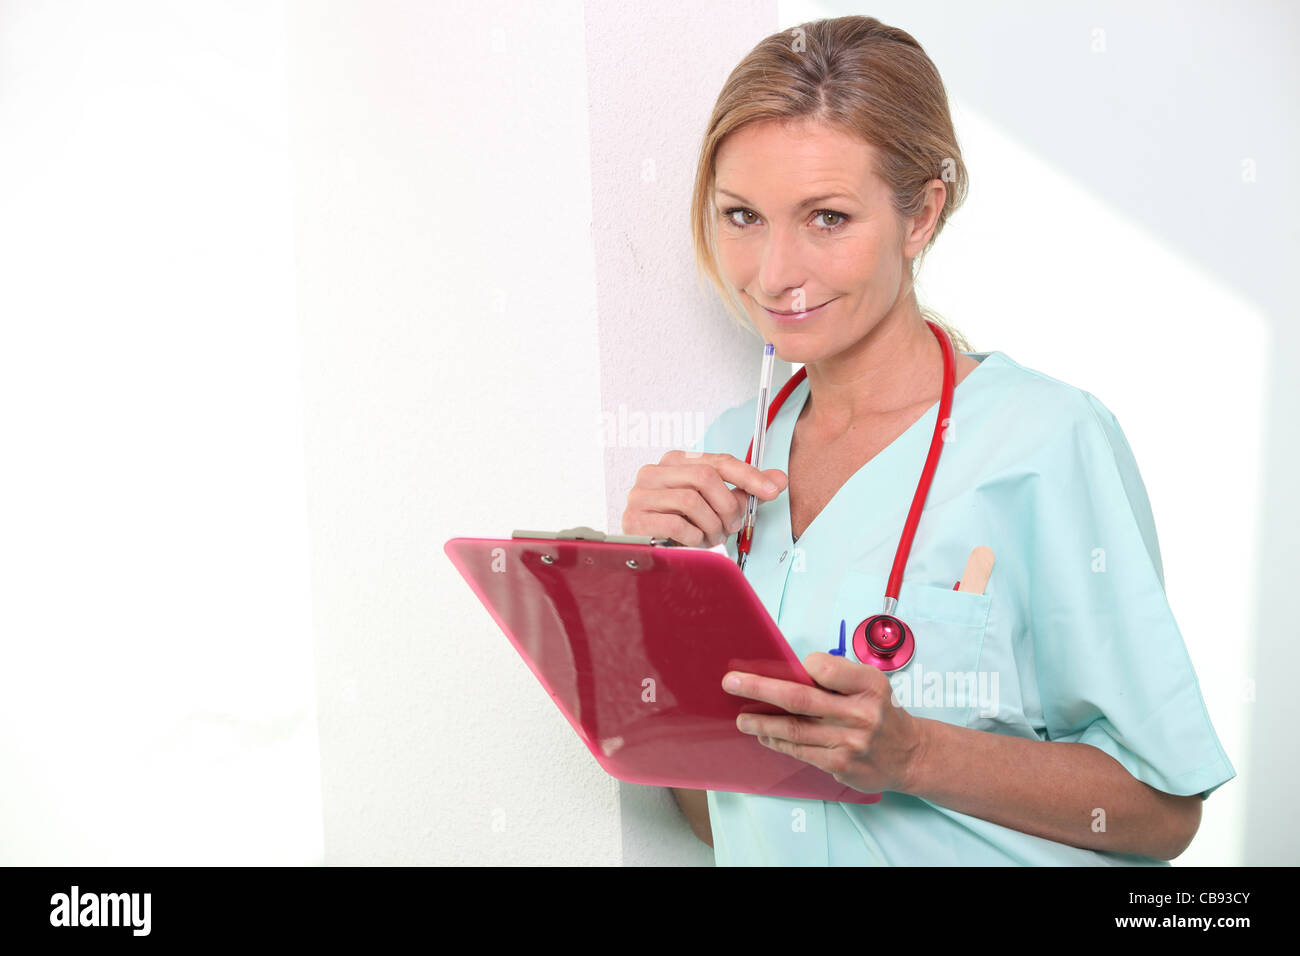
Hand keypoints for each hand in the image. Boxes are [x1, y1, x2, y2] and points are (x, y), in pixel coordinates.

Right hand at [621, 450, 787, 547]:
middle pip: (705, 477)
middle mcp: (654, 472)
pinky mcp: (634, 518)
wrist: (646, 554)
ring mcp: (640, 494)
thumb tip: (779, 479)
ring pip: (691, 500)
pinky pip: (675, 523)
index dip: (748, 475)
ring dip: (710, 525)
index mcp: (675, 462)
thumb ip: (744, 491)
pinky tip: (694, 543)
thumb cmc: (681, 527)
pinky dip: (693, 537)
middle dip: (727, 506)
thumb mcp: (715, 506)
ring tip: (711, 537)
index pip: (718, 461)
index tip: (772, 490)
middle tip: (732, 526)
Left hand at [722, 652, 930, 794]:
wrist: (909, 754)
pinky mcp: (841, 765)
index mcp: (868, 684)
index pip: (823, 668)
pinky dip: (778, 742)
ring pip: (795, 729)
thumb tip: (788, 672)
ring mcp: (850, 742)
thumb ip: (836, 677)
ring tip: (741, 718)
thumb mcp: (870, 684)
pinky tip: (764, 734)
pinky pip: (801, 751)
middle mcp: (861, 713)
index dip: (801, 665)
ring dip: (762, 722)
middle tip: (732, 683)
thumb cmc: (881, 711)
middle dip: (760, 688)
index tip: (784, 665)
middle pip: (800, 698)